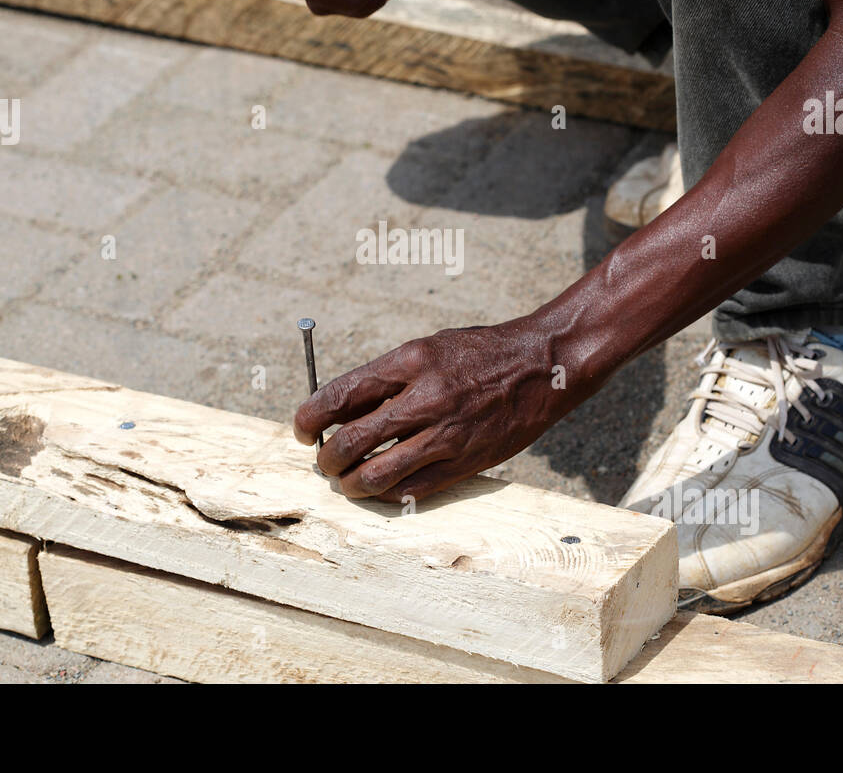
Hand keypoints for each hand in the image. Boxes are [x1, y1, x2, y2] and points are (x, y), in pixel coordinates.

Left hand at [294, 317, 583, 502]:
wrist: (541, 365)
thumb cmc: (478, 353)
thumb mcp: (427, 348)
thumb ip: (387, 379)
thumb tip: (341, 411)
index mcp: (410, 361)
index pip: (341, 394)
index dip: (309, 416)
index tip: (301, 427)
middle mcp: (425, 398)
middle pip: (352, 440)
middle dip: (326, 457)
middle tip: (323, 460)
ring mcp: (446, 434)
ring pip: (377, 474)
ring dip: (351, 483)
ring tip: (346, 481)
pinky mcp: (465, 462)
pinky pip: (412, 490)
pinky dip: (386, 494)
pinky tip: (379, 488)